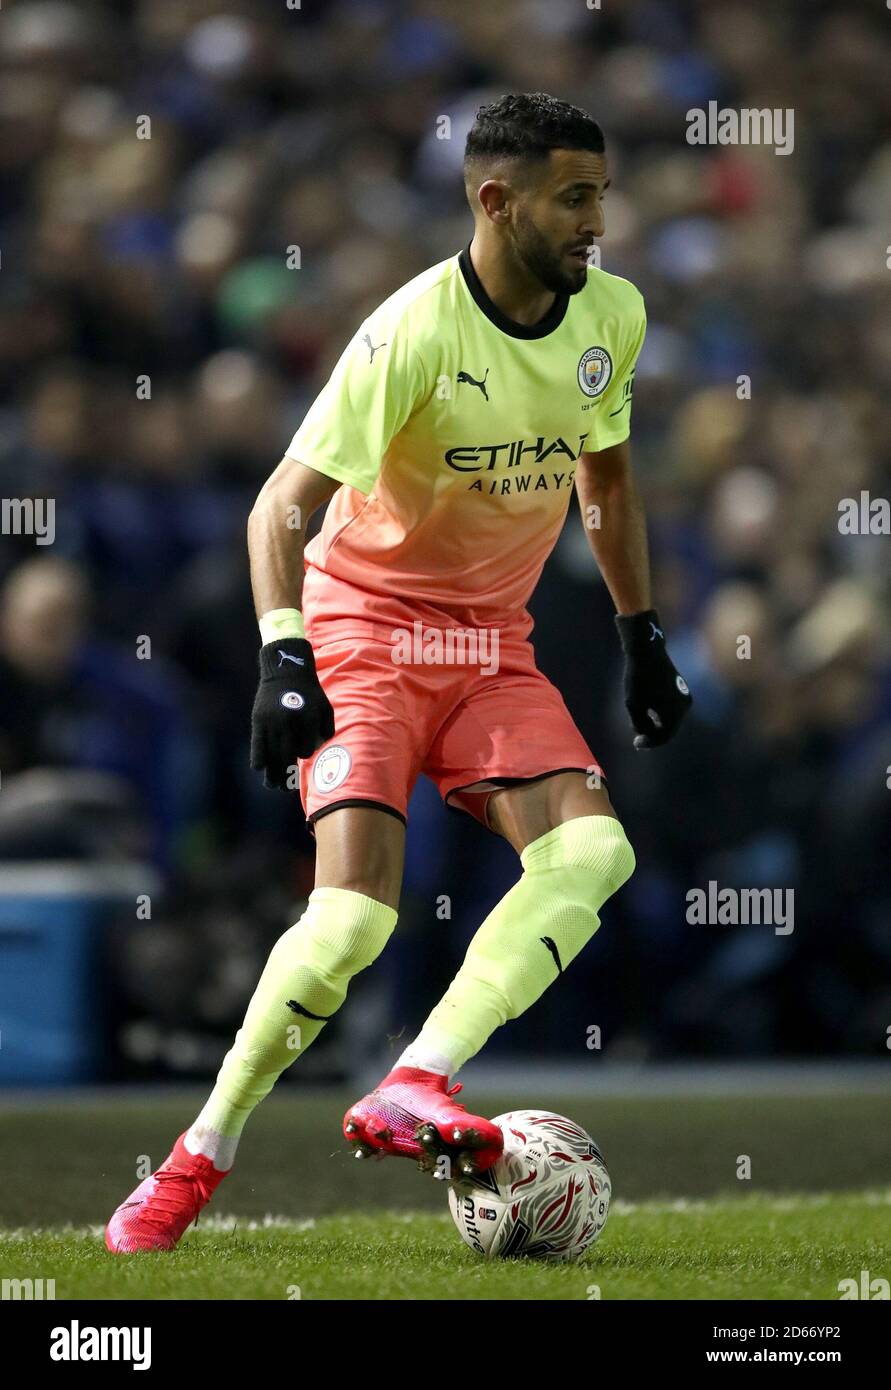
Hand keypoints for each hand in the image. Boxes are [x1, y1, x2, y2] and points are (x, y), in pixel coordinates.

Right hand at [250, 638, 334, 788]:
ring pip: (271, 754)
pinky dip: (258, 757)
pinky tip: (260, 768)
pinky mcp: (258, 719)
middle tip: (286, 789)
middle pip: (286, 757)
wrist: (285, 669)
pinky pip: (257, 744)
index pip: (305, 749)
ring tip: (273, 786)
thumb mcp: (324, 706)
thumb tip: (321, 752)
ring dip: (272, 773)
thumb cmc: (309, 691)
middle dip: (286, 776)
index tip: (301, 755)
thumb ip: (326, 729)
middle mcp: (289, 722)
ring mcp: (272, 721)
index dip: (303, 755)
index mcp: (307, 719)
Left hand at [615, 609, 692, 749]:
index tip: (636, 744)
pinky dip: (662, 714)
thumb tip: (645, 735)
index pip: (664, 736)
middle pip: (669, 729)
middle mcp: (684, 706)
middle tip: (637, 738)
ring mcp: (685, 698)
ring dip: (657, 724)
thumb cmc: (638, 679)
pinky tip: (649, 712)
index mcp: (674, 712)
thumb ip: (640, 724)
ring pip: (671, 719)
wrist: (647, 652)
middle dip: (653, 734)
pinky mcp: (682, 690)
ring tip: (641, 724)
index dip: (649, 743)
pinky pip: (672, 709)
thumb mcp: (633, 705)